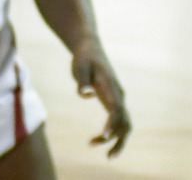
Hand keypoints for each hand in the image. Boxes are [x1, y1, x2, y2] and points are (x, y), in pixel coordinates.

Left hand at [70, 38, 129, 157]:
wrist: (90, 48)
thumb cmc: (83, 58)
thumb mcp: (79, 66)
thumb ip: (82, 81)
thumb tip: (86, 95)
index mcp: (111, 88)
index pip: (116, 110)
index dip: (112, 124)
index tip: (105, 136)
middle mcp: (118, 96)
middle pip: (126, 122)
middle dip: (119, 140)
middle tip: (107, 156)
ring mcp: (118, 99)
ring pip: (125, 124)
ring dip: (118, 139)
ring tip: (104, 153)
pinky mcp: (114, 101)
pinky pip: (119, 120)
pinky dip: (114, 131)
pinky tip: (101, 138)